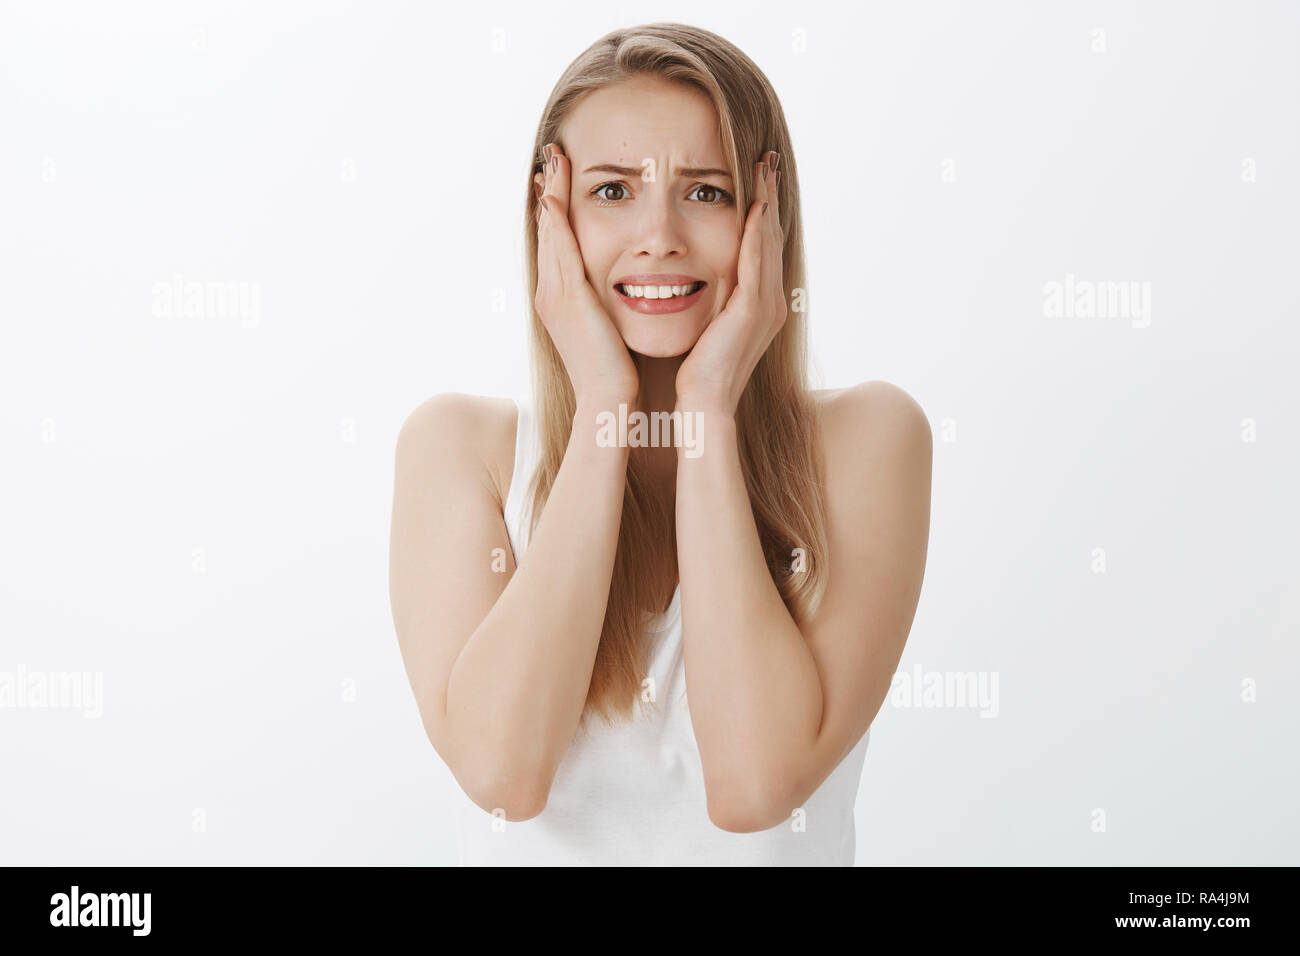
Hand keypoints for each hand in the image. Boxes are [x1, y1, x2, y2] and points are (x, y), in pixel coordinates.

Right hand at [534, 143, 638, 406]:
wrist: (607, 400)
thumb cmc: (614, 374)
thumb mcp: (607, 331)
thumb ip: (606, 307)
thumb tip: (618, 289)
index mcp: (560, 300)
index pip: (556, 245)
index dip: (554, 212)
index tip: (557, 183)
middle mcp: (550, 293)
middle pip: (546, 232)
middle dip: (547, 194)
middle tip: (549, 159)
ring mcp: (554, 295)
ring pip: (548, 234)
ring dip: (549, 196)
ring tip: (552, 163)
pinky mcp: (567, 298)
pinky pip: (558, 250)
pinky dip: (554, 221)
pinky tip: (555, 196)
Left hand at [675, 151, 786, 414]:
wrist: (703, 407)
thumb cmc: (696, 375)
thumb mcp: (706, 328)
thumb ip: (709, 302)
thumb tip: (693, 280)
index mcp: (759, 306)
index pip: (760, 247)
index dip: (761, 211)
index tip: (756, 178)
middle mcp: (771, 302)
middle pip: (771, 237)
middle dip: (769, 196)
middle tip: (767, 160)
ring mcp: (766, 307)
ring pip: (768, 243)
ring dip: (766, 202)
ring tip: (763, 169)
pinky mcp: (753, 313)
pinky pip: (757, 263)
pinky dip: (756, 233)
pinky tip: (755, 207)